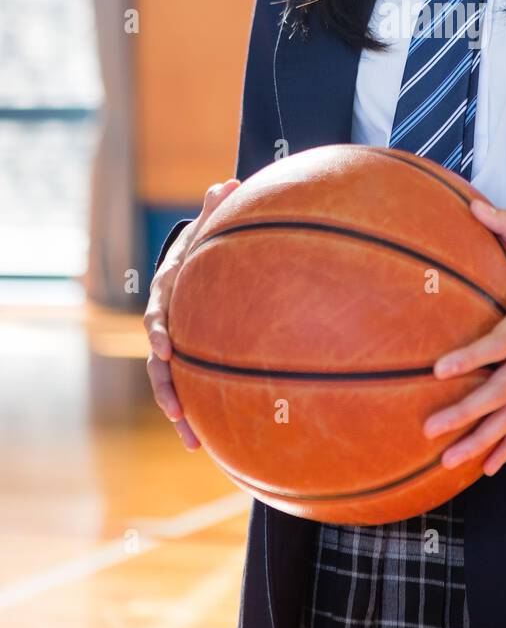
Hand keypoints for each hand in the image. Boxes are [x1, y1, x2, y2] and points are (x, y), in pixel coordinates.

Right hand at [144, 180, 240, 449]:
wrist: (195, 270)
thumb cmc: (205, 248)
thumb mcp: (207, 230)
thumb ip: (215, 212)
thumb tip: (227, 182)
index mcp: (167, 296)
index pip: (157, 314)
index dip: (157, 330)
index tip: (163, 345)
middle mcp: (164, 326)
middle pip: (157, 362)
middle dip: (165, 385)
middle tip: (176, 407)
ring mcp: (173, 349)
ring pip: (168, 385)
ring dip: (178, 411)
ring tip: (192, 439)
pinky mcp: (188, 364)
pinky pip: (188, 392)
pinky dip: (195, 416)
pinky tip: (207, 445)